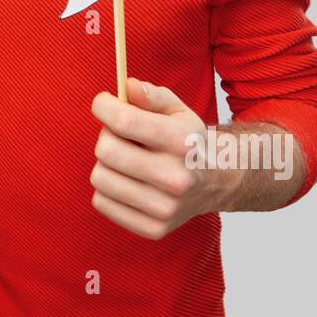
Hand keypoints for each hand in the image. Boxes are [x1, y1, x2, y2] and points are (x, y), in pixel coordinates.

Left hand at [89, 77, 219, 239]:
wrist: (216, 181)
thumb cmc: (187, 140)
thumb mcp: (178, 109)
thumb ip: (151, 95)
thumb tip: (127, 87)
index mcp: (182, 142)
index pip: (124, 121)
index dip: (103, 107)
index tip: (103, 104)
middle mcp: (176, 177)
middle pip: (107, 150)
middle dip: (106, 135)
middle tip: (118, 135)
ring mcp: (166, 207)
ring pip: (100, 178)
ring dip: (105, 164)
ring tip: (124, 160)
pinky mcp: (154, 228)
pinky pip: (101, 202)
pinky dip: (107, 189)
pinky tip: (126, 182)